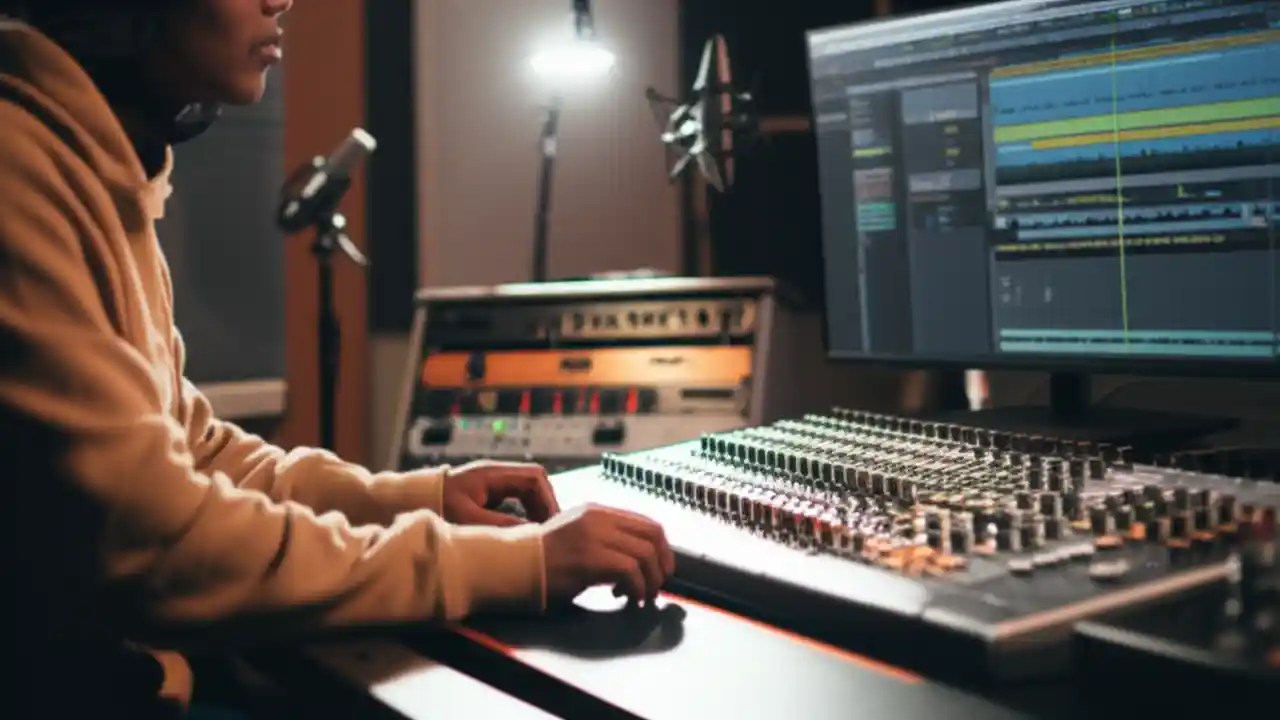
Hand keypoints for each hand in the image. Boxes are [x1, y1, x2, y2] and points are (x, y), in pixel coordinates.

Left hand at [441, 460, 560, 525]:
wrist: (407, 503)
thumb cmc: (435, 506)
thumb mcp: (468, 519)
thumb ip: (501, 525)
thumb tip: (532, 533)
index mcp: (492, 474)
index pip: (535, 478)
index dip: (548, 500)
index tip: (552, 523)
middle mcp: (495, 475)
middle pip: (534, 484)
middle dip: (545, 507)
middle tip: (549, 532)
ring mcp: (491, 484)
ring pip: (526, 493)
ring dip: (535, 512)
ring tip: (539, 535)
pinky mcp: (487, 496)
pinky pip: (515, 502)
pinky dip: (523, 515)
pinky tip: (523, 533)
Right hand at [542, 503, 675, 606]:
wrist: (511, 565)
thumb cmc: (540, 560)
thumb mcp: (576, 538)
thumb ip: (603, 540)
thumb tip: (637, 559)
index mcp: (597, 512)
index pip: (647, 524)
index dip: (661, 550)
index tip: (658, 571)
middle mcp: (599, 519)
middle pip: (653, 536)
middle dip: (662, 565)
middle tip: (655, 586)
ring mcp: (594, 537)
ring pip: (646, 554)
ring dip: (649, 581)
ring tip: (639, 597)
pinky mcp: (590, 558)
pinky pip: (630, 571)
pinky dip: (635, 589)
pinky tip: (625, 599)